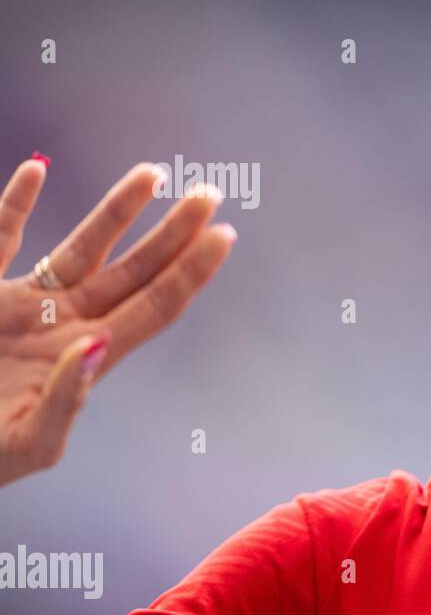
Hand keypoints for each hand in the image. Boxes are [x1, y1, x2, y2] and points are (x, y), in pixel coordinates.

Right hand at [0, 157, 235, 487]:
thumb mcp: (24, 445)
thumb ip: (63, 400)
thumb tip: (96, 346)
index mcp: (84, 359)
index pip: (154, 307)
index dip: (190, 272)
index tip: (225, 235)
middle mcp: (64, 325)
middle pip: (134, 271)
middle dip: (173, 234)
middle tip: (209, 194)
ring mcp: (23, 306)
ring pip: (81, 247)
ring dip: (117, 210)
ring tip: (154, 173)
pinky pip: (0, 237)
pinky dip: (14, 203)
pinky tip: (38, 170)